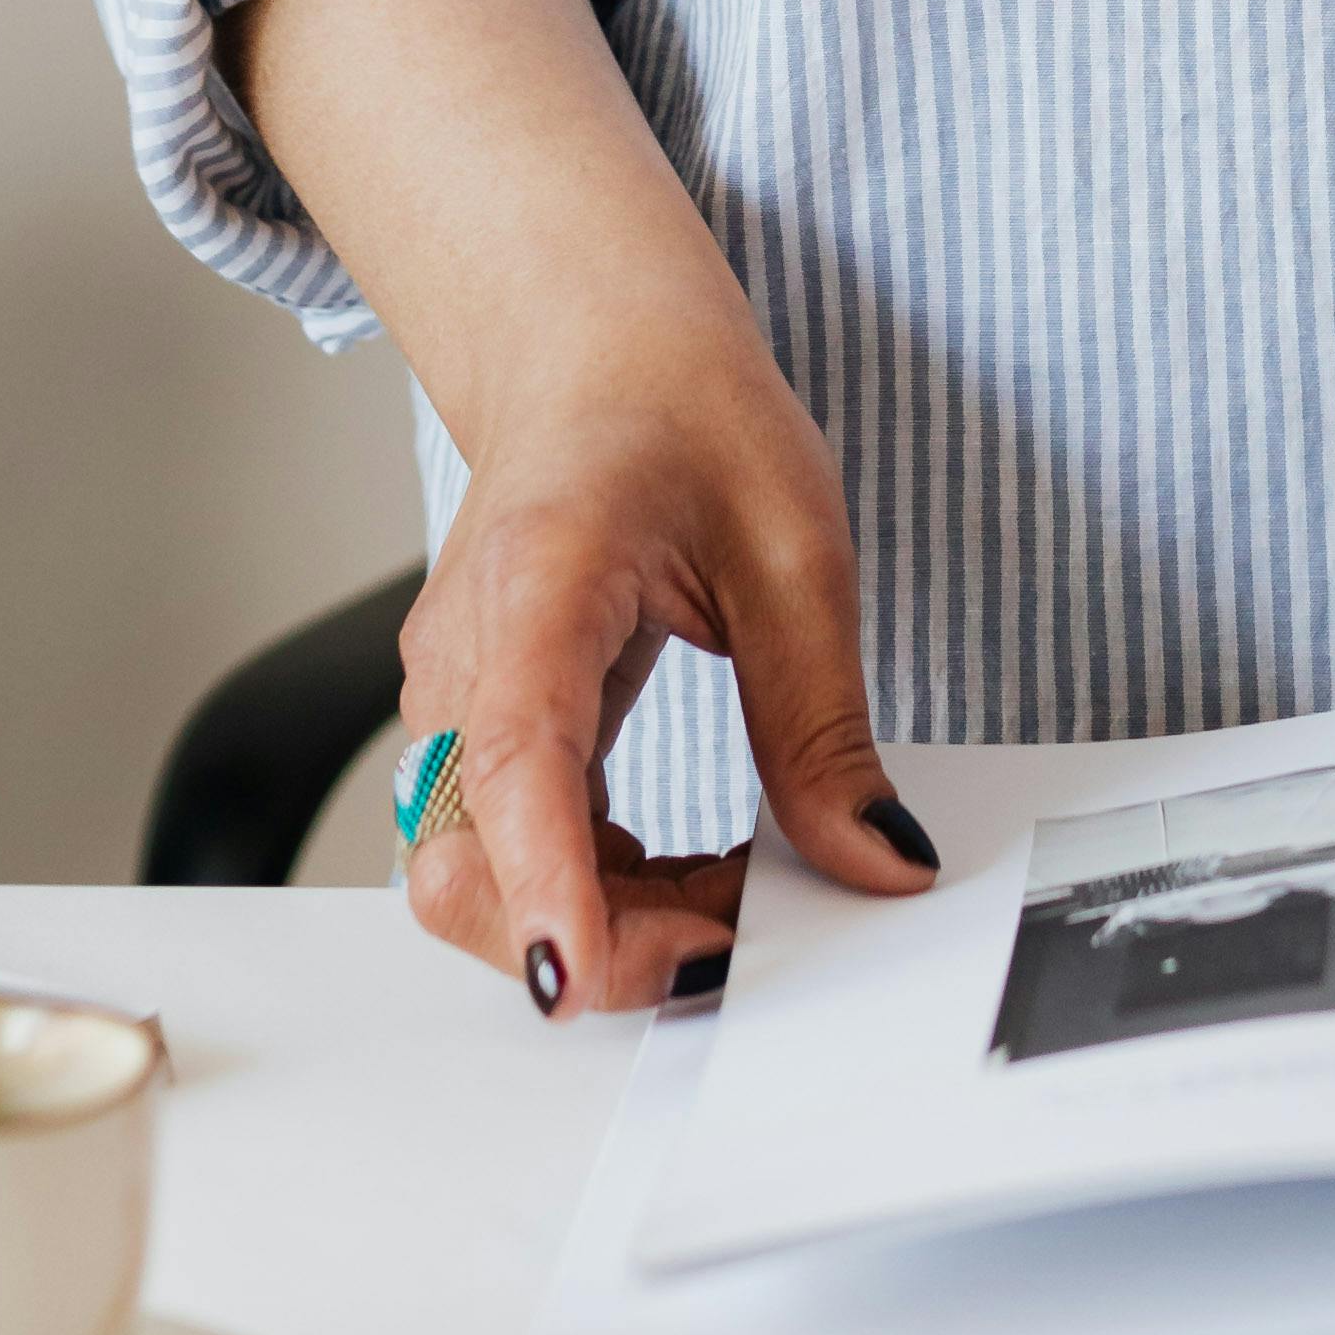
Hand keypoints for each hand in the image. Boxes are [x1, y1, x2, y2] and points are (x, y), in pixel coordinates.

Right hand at [216, 0, 942, 1014]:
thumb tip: (878, 864)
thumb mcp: (797, 555)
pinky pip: (509, 860)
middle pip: (465, 861)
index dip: (543, 879)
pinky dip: (595, 896)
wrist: (598, 355)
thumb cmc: (685, 420)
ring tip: (732, 891)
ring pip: (477, 881)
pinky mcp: (475, 740)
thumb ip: (824, 725)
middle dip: (592, 941)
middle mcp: (466, 656)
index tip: (575, 979)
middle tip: (740, 932)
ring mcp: (456, 704)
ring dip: (601, 926)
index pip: (519, 752)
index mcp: (542, 577)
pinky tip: (689, 869)